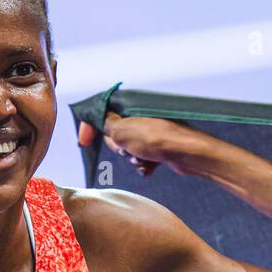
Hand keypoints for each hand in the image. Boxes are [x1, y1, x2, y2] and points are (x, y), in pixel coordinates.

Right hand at [78, 112, 213, 176]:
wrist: (188, 153)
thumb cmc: (157, 139)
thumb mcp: (122, 131)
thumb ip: (106, 124)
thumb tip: (99, 121)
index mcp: (131, 105)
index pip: (102, 112)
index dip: (90, 126)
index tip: (83, 143)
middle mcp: (141, 115)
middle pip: (114, 133)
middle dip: (118, 146)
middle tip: (127, 149)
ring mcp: (151, 131)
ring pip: (128, 148)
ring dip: (131, 157)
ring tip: (143, 158)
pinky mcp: (160, 145)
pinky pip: (142, 157)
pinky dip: (144, 163)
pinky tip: (151, 166)